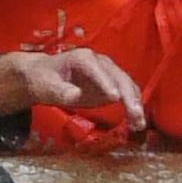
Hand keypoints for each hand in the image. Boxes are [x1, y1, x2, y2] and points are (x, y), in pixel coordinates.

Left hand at [0, 48, 142, 131]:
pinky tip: (136, 123)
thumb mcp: (46, 86)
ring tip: (138, 124)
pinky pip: (128, 94)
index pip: (98, 70)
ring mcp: (109, 72)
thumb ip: (61, 91)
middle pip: (119, 78)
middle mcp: (100, 62)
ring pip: (128, 86)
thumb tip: (74, 97)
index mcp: (82, 58)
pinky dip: (134, 107)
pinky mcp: (113, 84)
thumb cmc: (43, 79)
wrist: (43, 76)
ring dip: (136, 104)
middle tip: (134, 115)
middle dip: (128, 96)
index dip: (106, 83)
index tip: (114, 98)